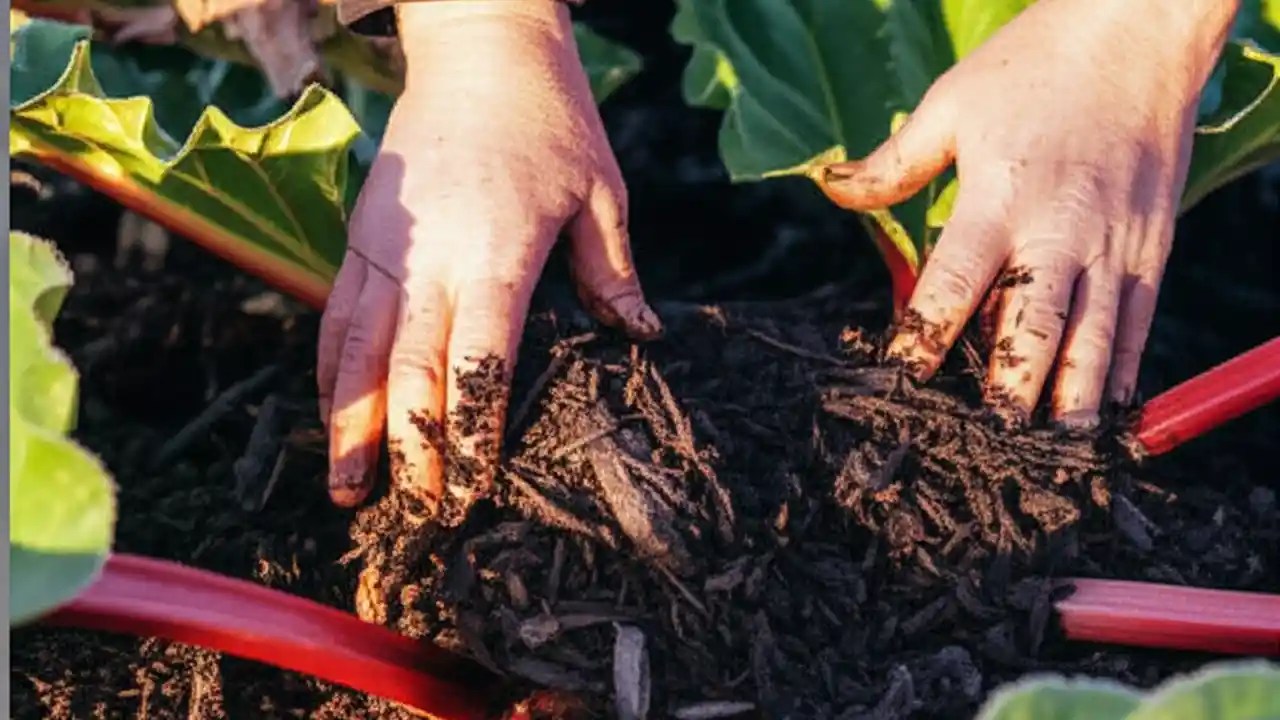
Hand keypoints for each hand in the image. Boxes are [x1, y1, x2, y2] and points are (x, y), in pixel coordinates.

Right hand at [317, 1, 660, 518]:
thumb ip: (614, 276)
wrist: (478, 49)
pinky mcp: (362, 236)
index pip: (478, 363)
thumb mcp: (600, 194)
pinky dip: (330, 370)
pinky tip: (331, 415)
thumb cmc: (551, 119)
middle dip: (410, 450)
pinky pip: (336, 314)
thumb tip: (641, 339)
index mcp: (497, 253)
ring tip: (346, 490)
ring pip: (357, 351)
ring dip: (349, 425)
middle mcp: (431, 257)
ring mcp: (386, 246)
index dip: (470, 432)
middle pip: (410, 371)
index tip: (470, 490)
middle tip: (411, 515)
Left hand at [818, 0, 1237, 427]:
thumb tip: (829, 187)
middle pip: (1030, 333)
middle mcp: (1060, 233)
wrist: (1139, 33)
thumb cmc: (1034, 67)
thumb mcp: (951, 106)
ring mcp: (1115, 246)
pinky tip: (1107, 415)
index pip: (952, 290)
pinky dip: (1125, 374)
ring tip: (1048, 456)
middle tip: (981, 448)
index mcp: (999, 200)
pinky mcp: (1153, 250)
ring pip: (1095, 344)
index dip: (922, 342)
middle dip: (1006, 395)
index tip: (899, 382)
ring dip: (1070, 404)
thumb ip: (892, 164)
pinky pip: (1140, 326)